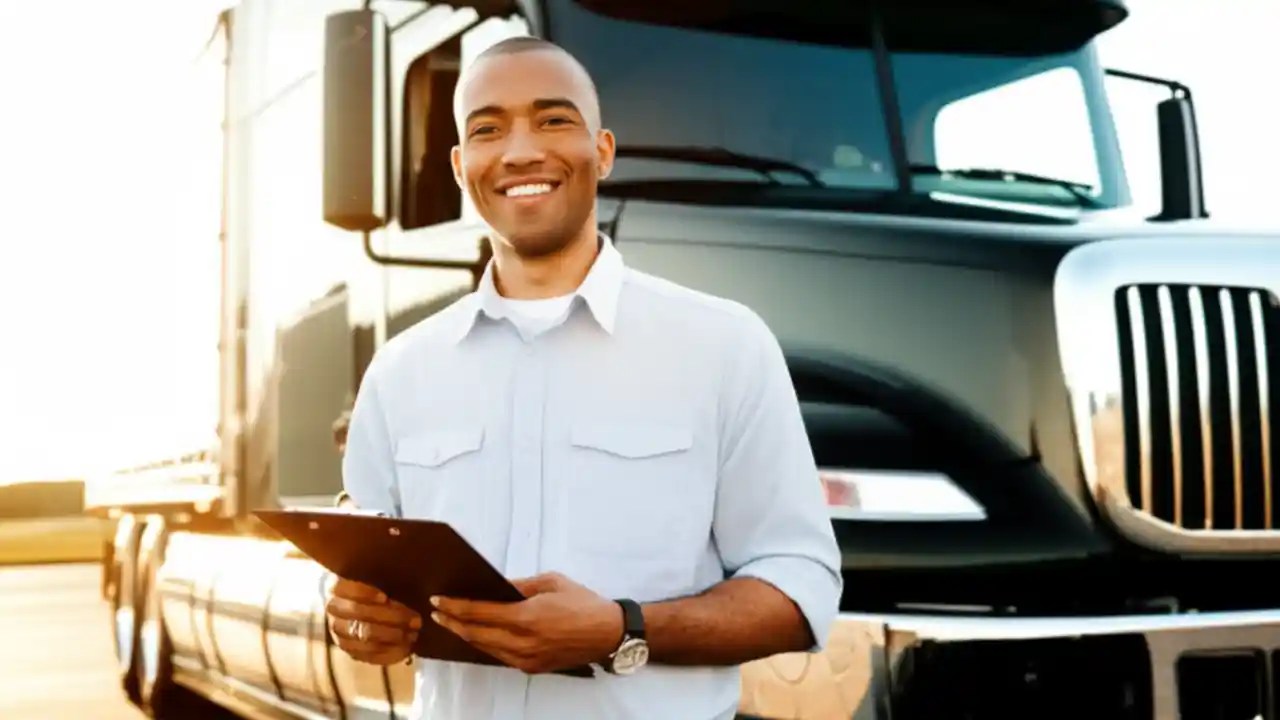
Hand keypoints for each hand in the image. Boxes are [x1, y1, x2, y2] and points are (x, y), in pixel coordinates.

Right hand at [325, 576, 422, 665]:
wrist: (364, 605)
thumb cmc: (377, 586)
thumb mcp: (380, 578)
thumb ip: (387, 580)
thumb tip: (409, 582)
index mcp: (336, 587)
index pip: (345, 589)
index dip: (365, 593)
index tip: (384, 597)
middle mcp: (333, 611)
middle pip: (359, 614)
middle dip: (391, 617)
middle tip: (416, 620)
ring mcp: (339, 633)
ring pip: (363, 637)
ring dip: (392, 636)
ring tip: (413, 634)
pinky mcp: (349, 652)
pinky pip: (368, 656)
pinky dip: (389, 653)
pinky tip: (406, 648)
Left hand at [430, 572, 622, 674]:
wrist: (608, 634)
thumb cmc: (583, 602)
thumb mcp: (551, 582)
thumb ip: (520, 585)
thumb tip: (496, 586)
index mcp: (527, 616)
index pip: (479, 613)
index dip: (455, 606)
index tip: (438, 600)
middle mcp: (523, 641)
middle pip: (475, 634)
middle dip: (452, 622)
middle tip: (437, 612)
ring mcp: (526, 659)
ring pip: (485, 648)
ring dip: (466, 636)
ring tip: (452, 623)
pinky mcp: (532, 668)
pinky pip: (500, 656)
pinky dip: (485, 645)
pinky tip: (479, 635)